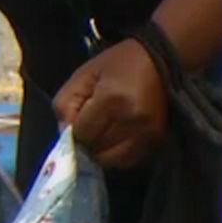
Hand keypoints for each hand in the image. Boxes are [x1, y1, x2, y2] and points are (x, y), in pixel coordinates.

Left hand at [54, 38, 166, 168]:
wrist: (158, 61)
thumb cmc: (116, 65)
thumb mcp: (82, 75)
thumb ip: (65, 104)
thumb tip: (64, 133)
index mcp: (112, 100)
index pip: (82, 133)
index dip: (72, 131)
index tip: (74, 121)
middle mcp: (132, 120)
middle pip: (97, 150)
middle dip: (86, 142)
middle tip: (86, 127)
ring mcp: (148, 133)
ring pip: (112, 160)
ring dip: (100, 152)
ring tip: (99, 134)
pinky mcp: (157, 140)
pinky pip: (129, 161)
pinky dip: (116, 155)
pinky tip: (113, 139)